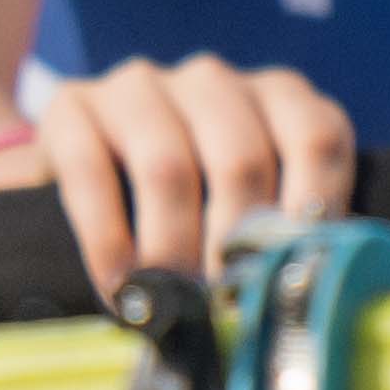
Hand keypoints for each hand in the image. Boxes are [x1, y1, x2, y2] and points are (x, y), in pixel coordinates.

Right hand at [4, 54, 364, 307]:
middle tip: (225, 309)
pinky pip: (91, 170)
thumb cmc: (192, 209)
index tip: (294, 276)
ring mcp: (140, 86)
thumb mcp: (247, 208)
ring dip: (171, 249)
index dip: (313, 210)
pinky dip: (106, 237)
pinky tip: (116, 285)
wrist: (84, 177)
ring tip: (170, 306)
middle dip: (234, 247)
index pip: (318, 137)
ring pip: (168, 167)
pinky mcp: (71, 104)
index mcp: (277, 96)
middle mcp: (213, 80)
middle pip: (241, 160)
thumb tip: (316, 296)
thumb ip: (284, 236)